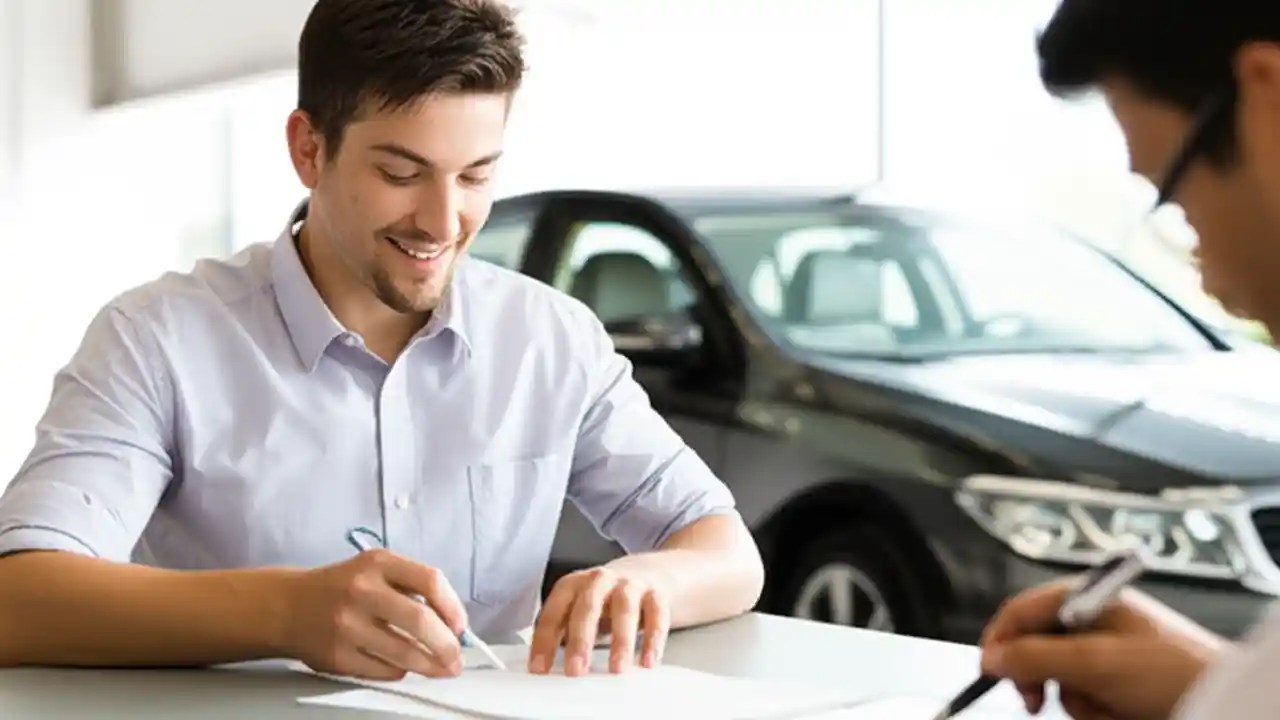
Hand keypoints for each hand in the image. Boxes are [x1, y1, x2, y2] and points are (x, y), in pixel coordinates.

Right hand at [283, 548, 467, 679]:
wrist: (288, 606)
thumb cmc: (343, 587)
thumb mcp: (375, 569)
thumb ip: (411, 587)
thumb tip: (452, 623)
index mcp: (377, 563)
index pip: (430, 580)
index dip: (453, 606)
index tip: (460, 626)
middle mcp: (362, 591)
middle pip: (420, 621)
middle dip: (447, 645)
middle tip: (456, 659)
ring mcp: (347, 625)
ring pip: (405, 653)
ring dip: (430, 665)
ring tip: (441, 669)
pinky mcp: (337, 655)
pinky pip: (383, 670)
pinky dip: (401, 671)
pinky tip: (403, 666)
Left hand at [528, 566, 670, 675]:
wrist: (646, 573)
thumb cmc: (605, 600)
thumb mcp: (579, 609)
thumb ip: (564, 632)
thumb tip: (547, 668)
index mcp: (573, 585)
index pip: (554, 612)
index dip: (545, 640)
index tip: (540, 668)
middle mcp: (600, 580)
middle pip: (588, 607)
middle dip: (580, 640)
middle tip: (576, 670)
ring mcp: (630, 585)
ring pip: (624, 609)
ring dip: (620, 641)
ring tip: (617, 668)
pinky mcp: (656, 594)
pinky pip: (656, 615)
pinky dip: (653, 639)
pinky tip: (648, 661)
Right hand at [980, 580, 1227, 719]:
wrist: (1223, 706)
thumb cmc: (1171, 673)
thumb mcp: (1094, 663)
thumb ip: (1035, 657)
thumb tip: (990, 657)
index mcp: (1087, 599)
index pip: (1021, 611)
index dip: (1000, 641)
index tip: (989, 673)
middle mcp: (1093, 623)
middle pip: (1035, 648)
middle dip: (1040, 679)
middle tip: (1036, 701)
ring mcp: (1105, 655)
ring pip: (1057, 681)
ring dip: (1075, 701)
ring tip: (1106, 708)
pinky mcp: (1117, 684)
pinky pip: (1082, 699)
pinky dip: (1094, 712)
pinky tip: (1118, 713)